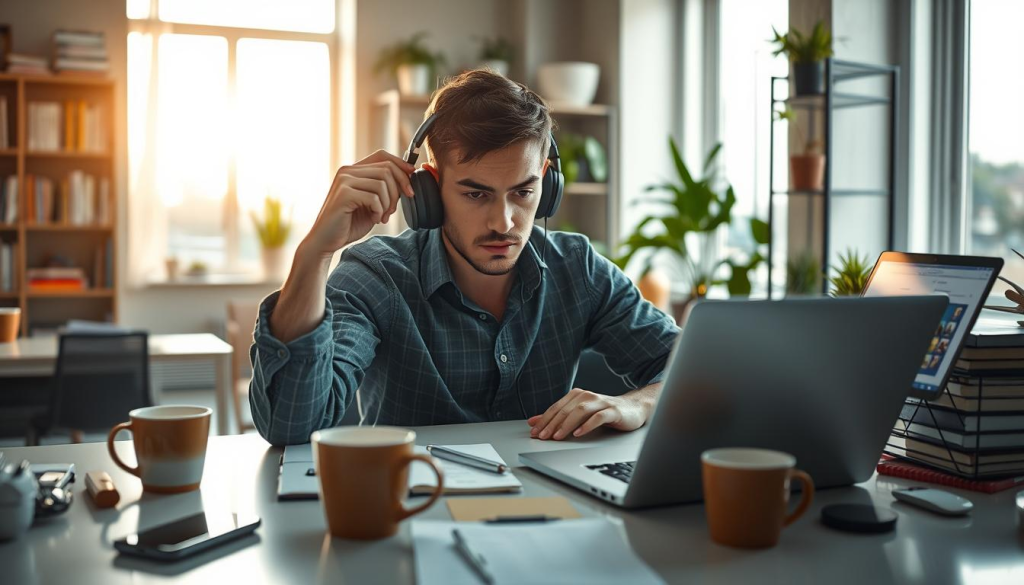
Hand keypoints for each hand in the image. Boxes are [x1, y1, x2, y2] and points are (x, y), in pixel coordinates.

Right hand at [301, 150, 415, 259]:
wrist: (325, 240)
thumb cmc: (349, 223)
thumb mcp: (371, 203)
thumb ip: (384, 189)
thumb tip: (408, 175)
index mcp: (353, 170)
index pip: (382, 156)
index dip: (401, 164)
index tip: (412, 176)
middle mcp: (347, 171)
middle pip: (387, 169)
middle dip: (398, 190)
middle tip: (393, 210)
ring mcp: (344, 181)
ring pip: (383, 184)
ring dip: (388, 204)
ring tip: (381, 216)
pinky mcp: (344, 194)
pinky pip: (374, 198)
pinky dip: (379, 211)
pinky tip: (373, 219)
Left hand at [527, 388, 650, 440]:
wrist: (632, 409)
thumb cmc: (604, 412)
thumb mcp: (579, 413)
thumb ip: (558, 417)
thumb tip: (534, 422)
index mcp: (577, 395)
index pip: (556, 408)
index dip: (544, 420)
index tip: (534, 432)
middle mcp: (587, 396)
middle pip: (565, 409)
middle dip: (552, 424)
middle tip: (542, 437)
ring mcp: (600, 402)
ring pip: (580, 411)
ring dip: (566, 424)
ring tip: (557, 436)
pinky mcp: (612, 410)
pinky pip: (598, 417)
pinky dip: (587, 425)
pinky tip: (579, 433)